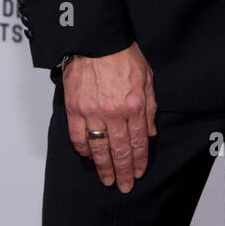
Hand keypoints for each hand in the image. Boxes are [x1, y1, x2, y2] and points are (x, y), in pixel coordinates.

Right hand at [63, 42, 156, 192]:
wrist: (96, 40)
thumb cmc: (123, 54)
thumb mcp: (147, 78)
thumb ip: (150, 107)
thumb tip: (150, 132)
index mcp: (134, 105)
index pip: (138, 142)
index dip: (139, 160)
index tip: (139, 172)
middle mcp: (114, 113)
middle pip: (119, 150)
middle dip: (123, 171)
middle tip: (124, 186)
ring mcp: (92, 112)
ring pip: (98, 148)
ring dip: (103, 167)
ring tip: (107, 179)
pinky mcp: (74, 109)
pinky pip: (78, 136)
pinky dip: (83, 150)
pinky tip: (88, 158)